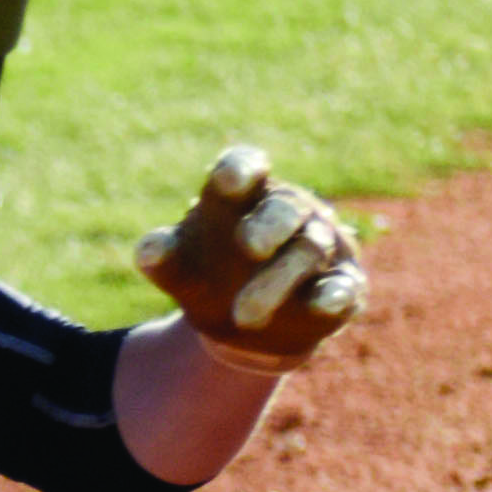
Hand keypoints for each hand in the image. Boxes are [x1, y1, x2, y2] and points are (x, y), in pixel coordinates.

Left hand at [135, 145, 365, 364]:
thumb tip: (148, 250)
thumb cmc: (211, 278)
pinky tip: (324, 302)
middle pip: (283, 208)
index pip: (243, 167)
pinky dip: (334, 293)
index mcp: (240, 199)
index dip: (240, 170)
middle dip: (269, 224)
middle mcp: (286, 213)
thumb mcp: (182, 272)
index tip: (230, 180)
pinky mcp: (342, 284)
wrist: (244, 324)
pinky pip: (343, 284)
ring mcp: (318, 247)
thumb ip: (165, 259)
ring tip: (244, 316)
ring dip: (279, 279)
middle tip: (248, 246)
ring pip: (308, 250)